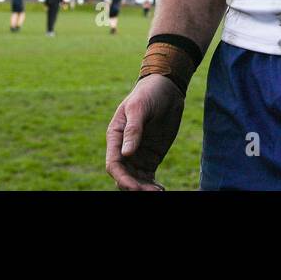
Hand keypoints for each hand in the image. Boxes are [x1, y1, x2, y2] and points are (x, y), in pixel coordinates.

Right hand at [105, 74, 184, 190]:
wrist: (167, 88)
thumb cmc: (149, 93)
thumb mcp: (140, 108)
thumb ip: (133, 129)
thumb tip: (126, 153)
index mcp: (115, 136)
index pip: (113, 164)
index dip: (122, 178)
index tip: (135, 187)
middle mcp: (124, 148)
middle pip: (123, 175)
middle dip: (134, 187)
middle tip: (152, 192)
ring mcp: (138, 154)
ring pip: (135, 179)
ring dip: (143, 188)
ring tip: (158, 192)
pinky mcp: (151, 156)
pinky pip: (147, 176)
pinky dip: (151, 185)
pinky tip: (160, 189)